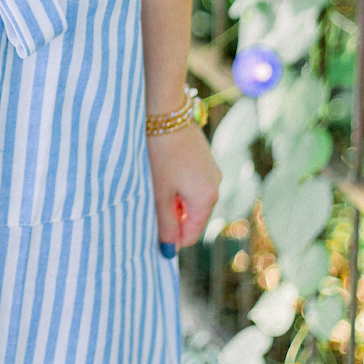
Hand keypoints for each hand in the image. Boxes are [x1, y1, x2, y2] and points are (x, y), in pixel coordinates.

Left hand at [147, 122, 220, 250]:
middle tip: (148, 207)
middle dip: (172, 219)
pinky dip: (178, 187)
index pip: (191, 234)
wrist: (166, 112)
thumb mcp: (159, 193)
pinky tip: (161, 175)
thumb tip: (169, 251)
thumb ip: (165, 224)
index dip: (171, 240)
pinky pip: (193, 184)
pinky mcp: (205, 159)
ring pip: (192, 200)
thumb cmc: (160, 153)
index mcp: (206, 199)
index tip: (151, 234)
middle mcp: (215, 186)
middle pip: (193, 218)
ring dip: (173, 202)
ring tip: (153, 188)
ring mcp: (212, 171)